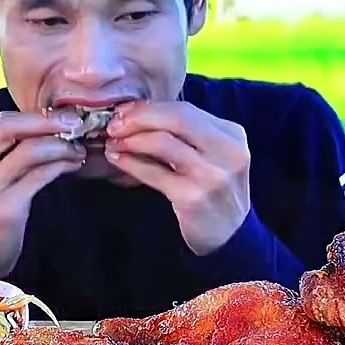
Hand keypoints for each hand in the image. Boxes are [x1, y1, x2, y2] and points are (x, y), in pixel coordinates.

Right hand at [0, 111, 84, 276]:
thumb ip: (1, 153)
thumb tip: (44, 126)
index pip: (1, 121)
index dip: (35, 117)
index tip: (61, 119)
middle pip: (8, 126)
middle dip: (47, 121)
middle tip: (74, 124)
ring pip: (29, 150)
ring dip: (61, 147)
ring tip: (77, 151)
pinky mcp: (3, 208)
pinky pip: (40, 176)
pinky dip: (61, 166)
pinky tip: (72, 166)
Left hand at [104, 100, 250, 255]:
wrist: (230, 236)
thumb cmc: (213, 192)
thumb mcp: (212, 156)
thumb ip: (186, 134)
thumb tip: (135, 115)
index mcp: (232, 135)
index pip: (185, 109)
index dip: (150, 108)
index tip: (124, 111)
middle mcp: (227, 151)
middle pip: (177, 118)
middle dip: (139, 117)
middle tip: (114, 125)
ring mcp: (212, 175)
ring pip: (163, 142)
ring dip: (131, 139)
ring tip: (113, 142)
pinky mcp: (193, 197)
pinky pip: (154, 172)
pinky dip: (131, 162)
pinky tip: (118, 159)